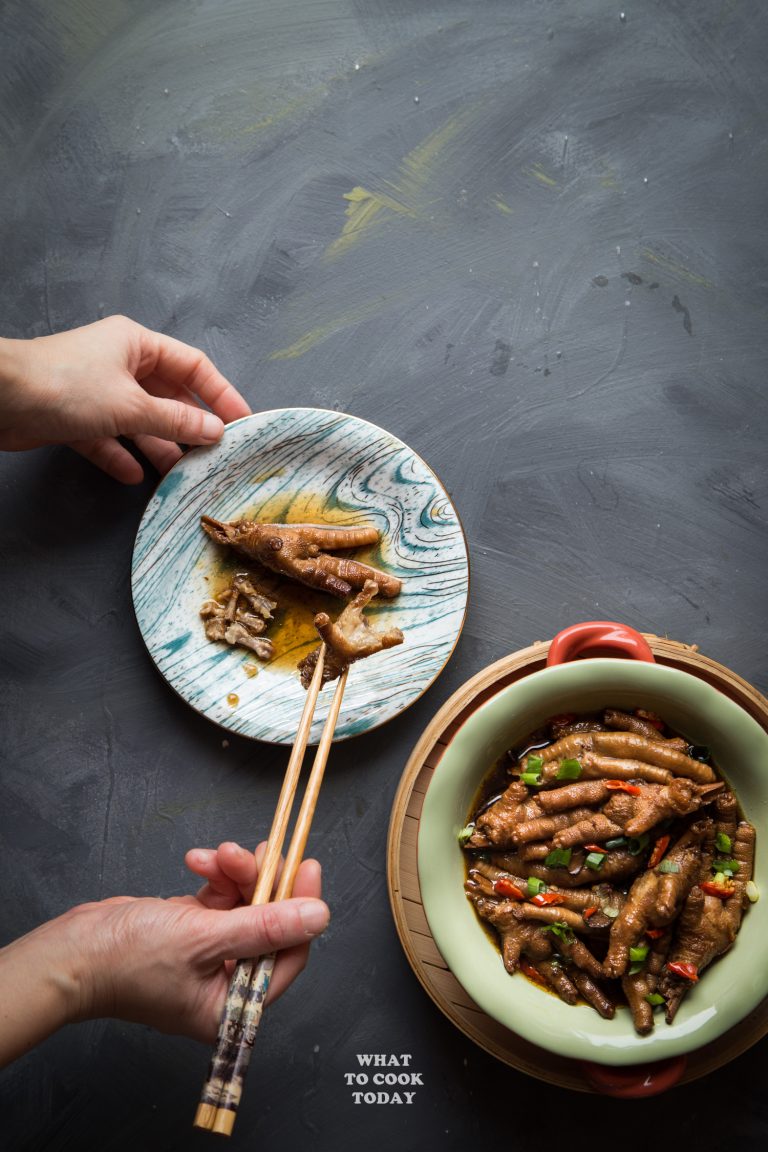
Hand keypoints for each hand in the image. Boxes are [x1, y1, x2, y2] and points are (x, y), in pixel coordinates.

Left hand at [0, 315, 250, 482]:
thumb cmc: (65, 386)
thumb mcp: (130, 406)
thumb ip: (175, 421)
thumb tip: (214, 431)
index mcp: (137, 345)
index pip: (193, 366)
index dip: (220, 394)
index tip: (242, 422)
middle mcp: (119, 364)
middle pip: (167, 396)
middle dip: (189, 426)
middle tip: (214, 455)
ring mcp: (96, 390)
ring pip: (139, 421)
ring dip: (158, 446)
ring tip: (180, 473)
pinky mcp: (74, 417)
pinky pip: (108, 438)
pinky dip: (121, 455)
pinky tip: (134, 476)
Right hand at [0, 842, 327, 1064]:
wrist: (73, 951)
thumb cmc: (128, 960)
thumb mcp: (204, 938)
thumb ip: (265, 926)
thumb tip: (319, 916)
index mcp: (232, 1005)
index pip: (289, 958)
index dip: (302, 911)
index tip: (307, 867)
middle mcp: (224, 982)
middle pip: (269, 924)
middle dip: (263, 883)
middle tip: (263, 850)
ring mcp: (208, 953)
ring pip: (244, 902)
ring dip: (234, 871)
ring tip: (218, 854)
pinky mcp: (191, 928)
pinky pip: (219, 896)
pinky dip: (214, 874)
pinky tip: (197, 860)